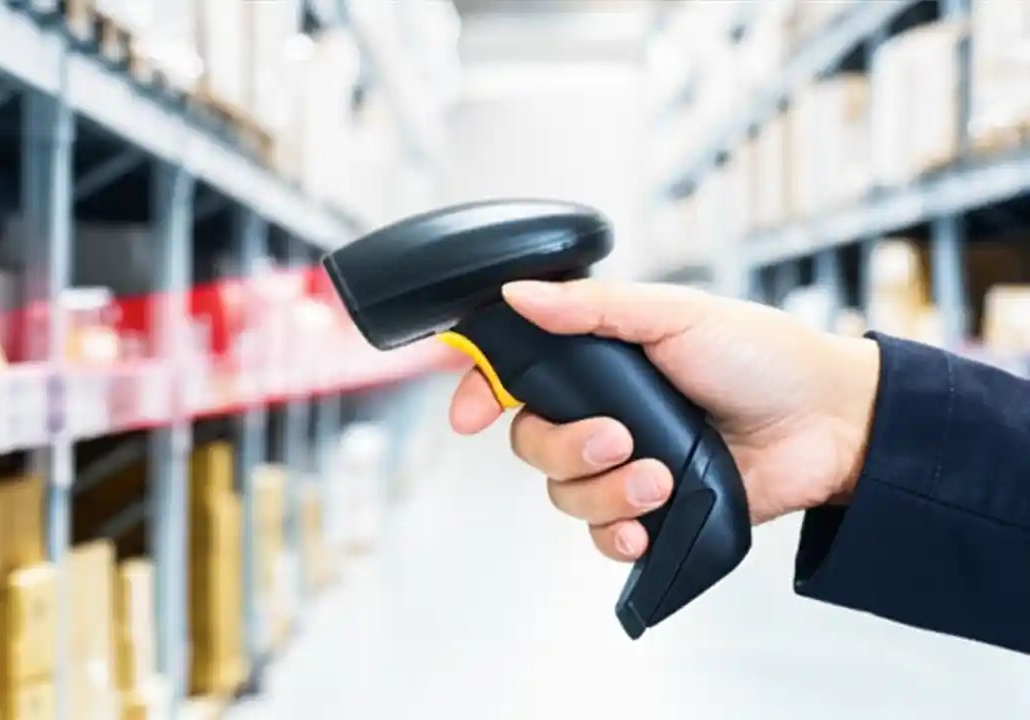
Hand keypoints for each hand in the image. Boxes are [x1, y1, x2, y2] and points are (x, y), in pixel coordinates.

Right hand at [449, 279, 879, 561]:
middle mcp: (604, 413)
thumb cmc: (762, 356)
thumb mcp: (674, 315)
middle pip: (533, 444)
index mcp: (601, 362)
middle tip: (618, 440)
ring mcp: (627, 465)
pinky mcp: (654, 513)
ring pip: (564, 494)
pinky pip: (602, 536)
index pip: (517, 376)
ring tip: (658, 482)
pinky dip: (615, 535)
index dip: (480, 393)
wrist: (831, 425)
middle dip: (565, 449)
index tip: (468, 417)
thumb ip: (591, 308)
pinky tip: (644, 527)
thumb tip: (517, 294)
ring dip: (603, 493)